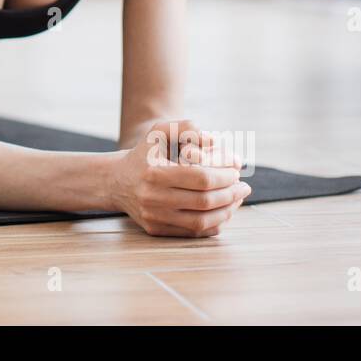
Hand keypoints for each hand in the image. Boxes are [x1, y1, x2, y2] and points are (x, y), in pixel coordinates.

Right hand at [107, 118, 250, 236]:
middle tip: (244, 187)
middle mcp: (152, 198)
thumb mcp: (159, 131)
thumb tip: (213, 141)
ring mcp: (154, 217)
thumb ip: (187, 127)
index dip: (224, 175)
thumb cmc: (145, 153)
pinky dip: (214, 224)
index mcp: (154, 172)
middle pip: (204, 201)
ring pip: (201, 221)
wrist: (117, 180)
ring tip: (237, 199)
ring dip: (226, 211)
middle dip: (230, 194)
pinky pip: (193, 232)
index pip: (200, 178)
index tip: (236, 171)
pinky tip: (224, 211)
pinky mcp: (156, 230)